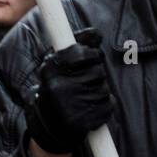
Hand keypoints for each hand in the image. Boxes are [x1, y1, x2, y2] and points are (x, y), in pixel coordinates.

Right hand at [25, 29, 112, 154]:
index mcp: (50, 70)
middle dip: (97, 73)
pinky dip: (106, 105)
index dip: (92, 54)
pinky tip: (92, 106)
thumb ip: (78, 43)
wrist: (48, 123)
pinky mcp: (82, 123)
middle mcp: (58, 88)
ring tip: (87, 94)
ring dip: (101, 90)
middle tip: (88, 79)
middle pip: (97, 71)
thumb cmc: (58, 85)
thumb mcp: (59, 62)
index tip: (93, 56)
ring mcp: (70, 107)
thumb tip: (97, 34)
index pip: (81, 53)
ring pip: (104, 89)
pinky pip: (108, 106)